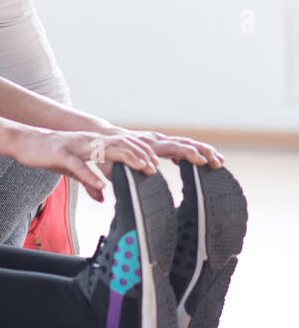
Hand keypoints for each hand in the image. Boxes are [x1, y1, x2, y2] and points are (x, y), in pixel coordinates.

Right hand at [9, 128, 160, 202]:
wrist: (23, 141)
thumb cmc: (47, 152)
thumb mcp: (71, 168)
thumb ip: (88, 180)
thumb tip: (102, 196)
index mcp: (91, 142)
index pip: (122, 143)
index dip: (140, 152)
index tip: (154, 164)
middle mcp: (87, 141)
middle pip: (120, 144)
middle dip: (140, 155)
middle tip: (154, 168)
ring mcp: (74, 146)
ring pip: (105, 150)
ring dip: (126, 159)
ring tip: (140, 169)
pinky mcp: (60, 155)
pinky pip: (78, 166)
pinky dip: (92, 177)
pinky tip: (102, 186)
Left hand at [97, 126, 224, 168]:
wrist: (106, 137)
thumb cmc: (109, 155)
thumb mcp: (110, 166)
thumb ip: (119, 174)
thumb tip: (115, 190)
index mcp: (146, 146)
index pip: (171, 147)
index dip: (187, 154)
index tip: (202, 162)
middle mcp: (155, 140)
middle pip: (184, 144)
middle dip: (202, 152)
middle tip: (217, 162)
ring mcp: (160, 140)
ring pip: (186, 143)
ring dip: (204, 151)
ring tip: (220, 162)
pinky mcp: (163, 144)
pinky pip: (183, 146)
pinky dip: (197, 152)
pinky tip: (210, 162)